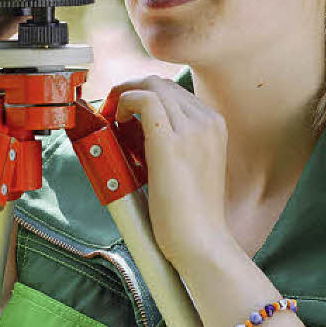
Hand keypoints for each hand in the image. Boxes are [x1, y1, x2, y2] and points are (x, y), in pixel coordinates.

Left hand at [101, 76, 232, 269]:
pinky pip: (143, 98)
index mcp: (215, 125)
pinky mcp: (170, 139)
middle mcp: (207, 120)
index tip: (127, 112)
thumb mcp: (190, 168)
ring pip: (151, 85)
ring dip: (124, 94)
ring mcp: (191, 128)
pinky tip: (116, 120)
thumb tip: (138, 131)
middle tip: (112, 112)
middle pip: (162, 84)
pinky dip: (123, 101)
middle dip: (132, 90)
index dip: (146, 95)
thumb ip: (174, 144)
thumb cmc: (192, 216)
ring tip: (111, 115)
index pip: (174, 92)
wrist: (201, 242)